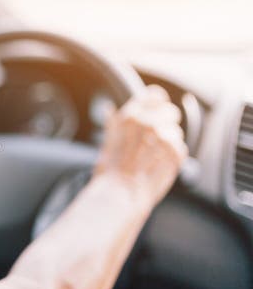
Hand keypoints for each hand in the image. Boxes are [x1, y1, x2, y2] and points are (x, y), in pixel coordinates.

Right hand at [94, 85, 187, 205]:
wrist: (119, 194)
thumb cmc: (110, 171)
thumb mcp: (107, 141)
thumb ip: (113, 122)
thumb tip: (109, 108)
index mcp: (130, 116)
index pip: (155, 95)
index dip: (158, 104)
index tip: (157, 113)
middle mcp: (147, 123)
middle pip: (171, 112)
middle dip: (166, 124)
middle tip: (155, 140)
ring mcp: (162, 137)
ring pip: (176, 132)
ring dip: (169, 143)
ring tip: (153, 157)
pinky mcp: (175, 153)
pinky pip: (181, 148)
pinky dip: (174, 157)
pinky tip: (159, 165)